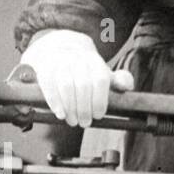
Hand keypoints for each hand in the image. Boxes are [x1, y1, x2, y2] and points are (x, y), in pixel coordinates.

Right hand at [19, 29, 133, 127]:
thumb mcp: (102, 72)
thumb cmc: (84, 69)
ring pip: (66, 86)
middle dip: (85, 108)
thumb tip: (128, 86)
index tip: (99, 116)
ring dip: (70, 107)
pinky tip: (60, 115)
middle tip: (85, 123)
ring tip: (73, 122)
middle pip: (83, 85)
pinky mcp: (45, 69)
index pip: (100, 80)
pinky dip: (55, 102)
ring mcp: (60, 63)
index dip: (100, 100)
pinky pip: (49, 86)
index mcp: (95, 61)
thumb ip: (118, 80)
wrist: (58, 50)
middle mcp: (78, 59)